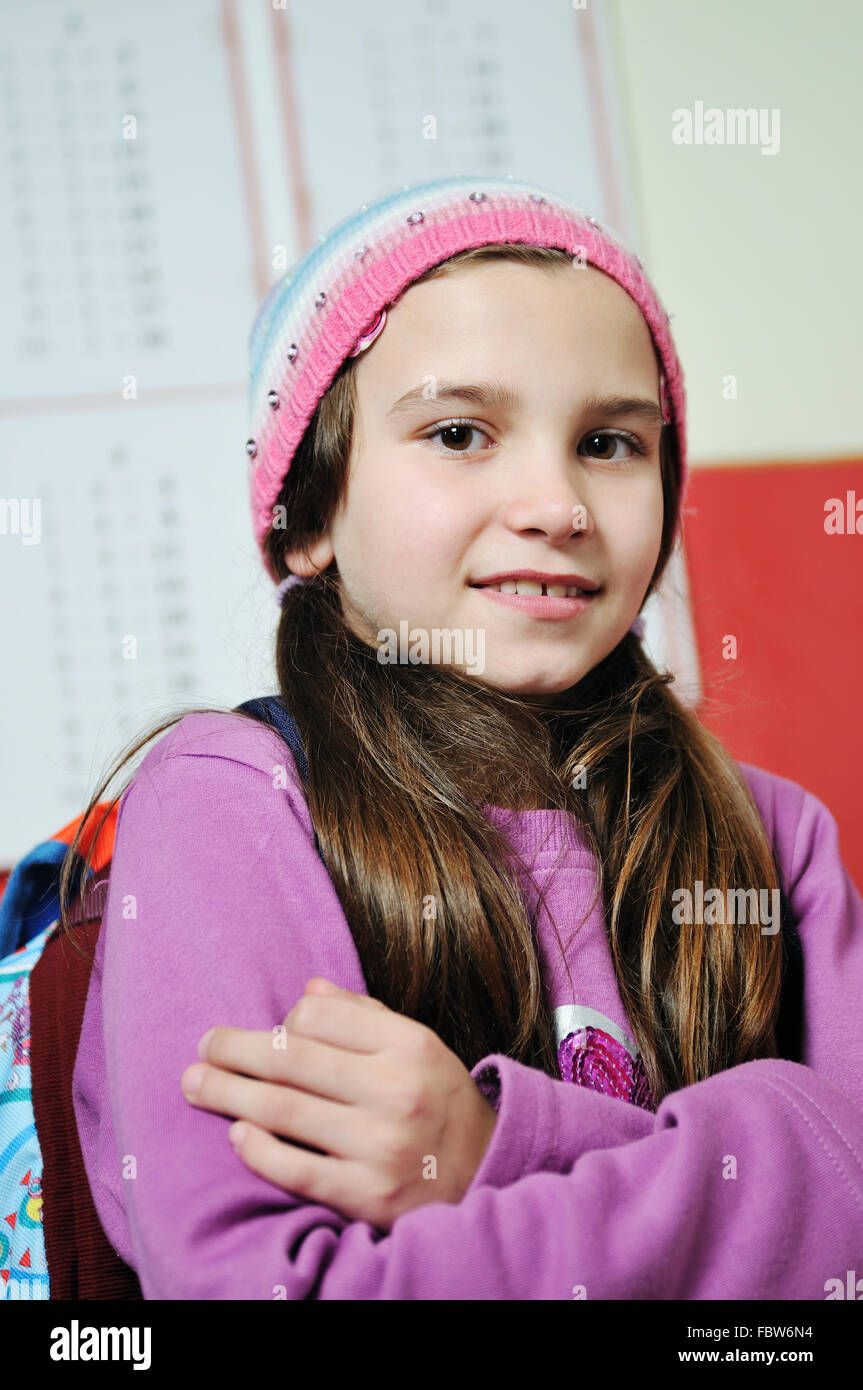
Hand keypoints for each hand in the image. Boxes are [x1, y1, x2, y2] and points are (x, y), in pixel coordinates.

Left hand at [180, 979, 497, 1232]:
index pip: (319, 1017)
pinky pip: (296, 1169)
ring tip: (196, 1085)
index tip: (268, 1031)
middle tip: (202, 1048)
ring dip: (228, 1094)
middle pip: (290, 1061)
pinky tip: (236, 1134)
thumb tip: (308, 993)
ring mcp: (381, 1147)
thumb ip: (364, 1016)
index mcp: (409, 1045)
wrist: (485, 1176)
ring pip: (282, 1111)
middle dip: (233, 1051)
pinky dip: (257, 1150)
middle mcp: (397, 1091)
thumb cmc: (437, 1100)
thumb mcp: (417, 1046)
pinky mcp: (368, 1196)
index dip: (283, 1021)